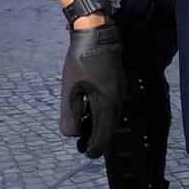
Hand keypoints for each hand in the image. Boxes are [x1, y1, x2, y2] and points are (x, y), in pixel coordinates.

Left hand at [58, 22, 124, 157]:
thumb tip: (71, 135)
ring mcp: (117, 88)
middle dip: (97, 137)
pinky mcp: (114, 80)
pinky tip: (88, 110)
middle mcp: (117, 97)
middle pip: (109, 124)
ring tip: (84, 131)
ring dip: (97, 124)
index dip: (96, 146)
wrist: (95, 32)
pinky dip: (99, 112)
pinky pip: (108, 103)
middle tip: (85, 147)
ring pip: (109, 113)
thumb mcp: (71, 89)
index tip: (88, 156)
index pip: (104, 132)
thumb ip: (71, 114)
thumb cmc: (82, 60)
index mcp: (108, 102)